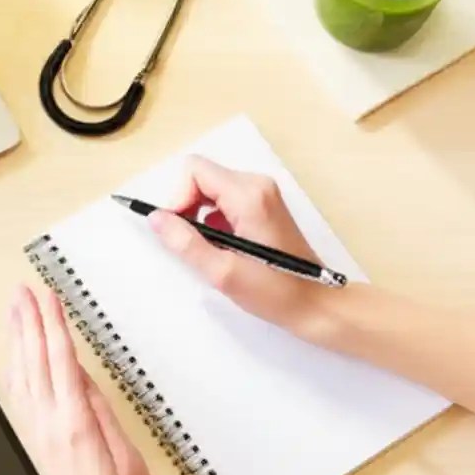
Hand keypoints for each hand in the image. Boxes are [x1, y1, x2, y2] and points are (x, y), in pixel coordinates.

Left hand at [7, 284, 149, 474]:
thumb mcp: (124, 453)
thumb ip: (101, 411)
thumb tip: (82, 376)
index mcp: (75, 421)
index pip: (61, 358)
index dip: (53, 323)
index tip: (47, 296)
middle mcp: (49, 421)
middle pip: (34, 359)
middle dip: (27, 320)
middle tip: (21, 291)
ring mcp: (37, 429)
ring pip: (21, 372)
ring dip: (16, 338)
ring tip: (12, 310)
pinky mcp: (33, 436)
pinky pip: (17, 394)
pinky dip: (13, 366)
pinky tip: (12, 353)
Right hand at [147, 155, 336, 339]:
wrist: (317, 304)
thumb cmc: (276, 292)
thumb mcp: (223, 272)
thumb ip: (186, 243)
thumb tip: (157, 219)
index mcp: (248, 196)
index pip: (195, 170)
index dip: (178, 197)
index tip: (178, 229)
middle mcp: (257, 185)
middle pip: (202, 177)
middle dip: (187, 207)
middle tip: (192, 243)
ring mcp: (263, 194)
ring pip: (211, 188)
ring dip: (200, 216)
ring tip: (211, 249)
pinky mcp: (264, 205)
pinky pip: (225, 199)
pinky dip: (215, 219)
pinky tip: (225, 247)